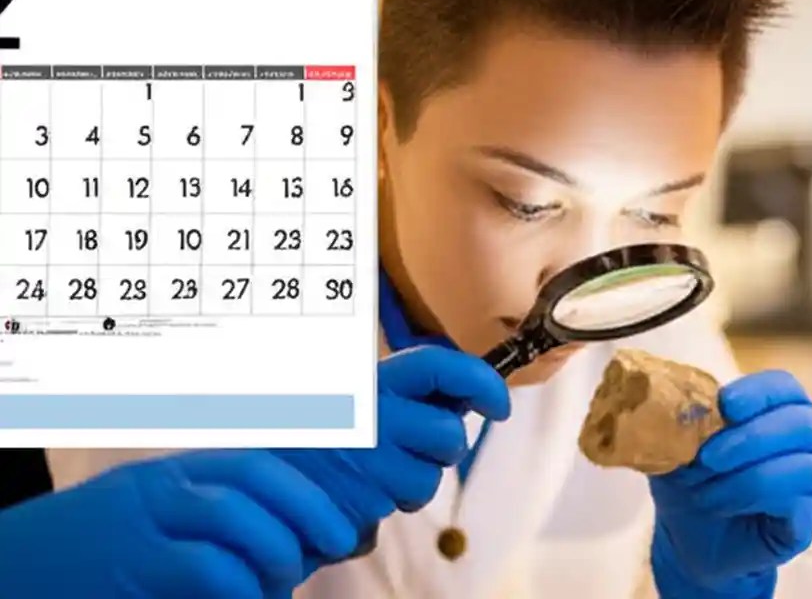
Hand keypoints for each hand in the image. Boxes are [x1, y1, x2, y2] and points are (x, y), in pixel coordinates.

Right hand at [0, 449, 357, 597]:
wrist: (11, 570)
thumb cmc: (96, 558)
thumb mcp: (155, 527)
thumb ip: (215, 527)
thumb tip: (300, 547)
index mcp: (174, 474)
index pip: (258, 462)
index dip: (309, 493)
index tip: (341, 527)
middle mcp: (160, 487)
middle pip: (254, 481)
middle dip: (307, 515)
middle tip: (325, 553)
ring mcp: (141, 523)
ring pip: (235, 517)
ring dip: (276, 554)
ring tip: (279, 588)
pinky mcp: (128, 567)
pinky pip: (207, 569)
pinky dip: (242, 591)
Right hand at [271, 345, 510, 555]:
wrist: (247, 476)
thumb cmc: (305, 434)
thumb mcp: (350, 396)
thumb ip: (404, 393)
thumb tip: (469, 395)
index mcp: (368, 384)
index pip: (438, 367)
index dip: (480, 382)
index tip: (499, 403)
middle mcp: (371, 419)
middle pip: (447, 434)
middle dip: (443, 448)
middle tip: (415, 449)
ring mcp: (366, 464)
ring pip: (426, 480)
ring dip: (409, 482)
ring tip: (370, 471)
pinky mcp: (358, 506)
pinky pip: (394, 509)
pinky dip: (381, 505)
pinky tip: (351, 492)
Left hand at [648, 370, 811, 596]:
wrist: (691, 540)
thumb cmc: (694, 482)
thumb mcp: (680, 446)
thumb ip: (686, 422)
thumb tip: (677, 408)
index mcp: (783, 408)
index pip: (784, 387)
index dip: (758, 393)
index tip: (726, 405)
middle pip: (799, 424)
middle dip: (750, 438)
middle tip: (707, 458)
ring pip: (800, 467)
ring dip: (746, 478)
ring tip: (707, 491)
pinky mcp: (809, 521)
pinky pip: (793, 503)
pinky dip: (752, 502)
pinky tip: (723, 506)